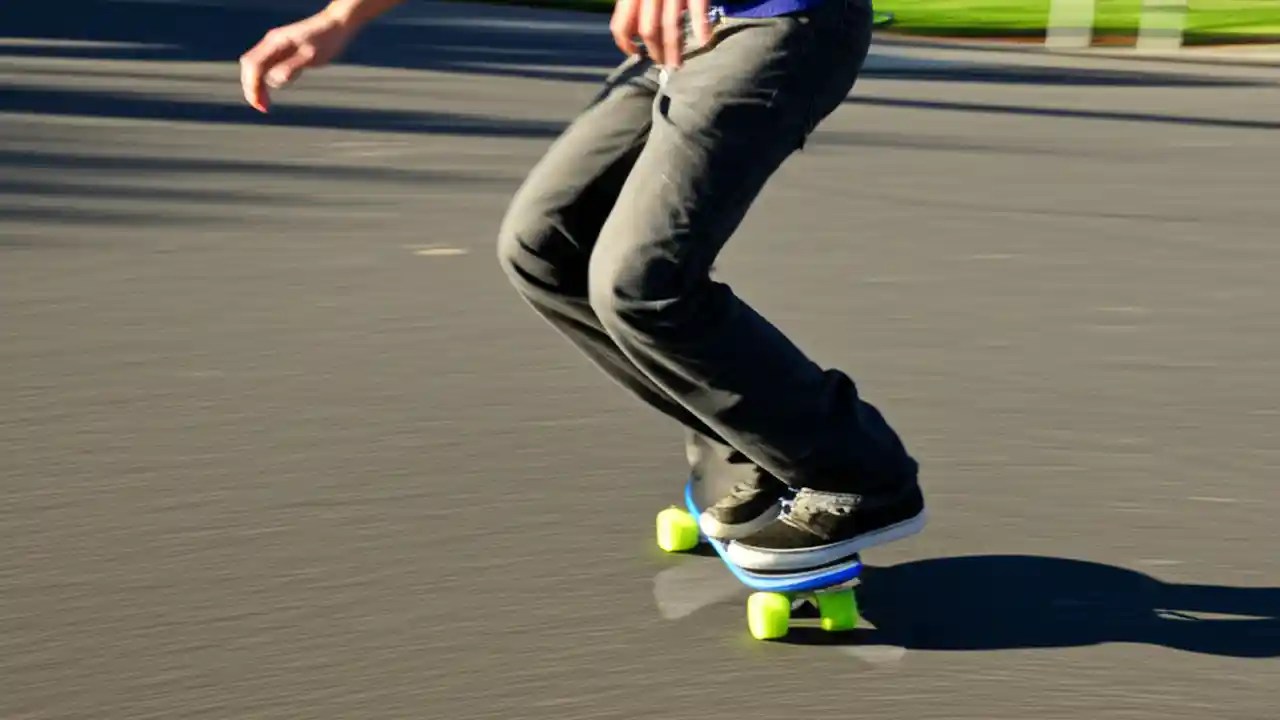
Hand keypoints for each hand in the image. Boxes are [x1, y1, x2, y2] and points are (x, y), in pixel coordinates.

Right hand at [239, 9, 357, 112]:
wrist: (337, 24)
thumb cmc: (327, 40)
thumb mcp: (311, 56)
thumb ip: (292, 67)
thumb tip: (275, 80)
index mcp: (275, 43)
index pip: (253, 66)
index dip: (252, 87)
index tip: (261, 106)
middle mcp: (271, 43)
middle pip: (250, 67)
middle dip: (252, 88)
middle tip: (263, 108)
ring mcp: (275, 46)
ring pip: (258, 68)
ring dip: (260, 85)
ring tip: (268, 102)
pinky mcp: (282, 51)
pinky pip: (267, 66)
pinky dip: (267, 79)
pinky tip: (278, 86)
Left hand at [610, 0, 710, 67]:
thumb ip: (634, 3)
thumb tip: (632, 29)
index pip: (620, 26)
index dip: (626, 45)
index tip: (636, 54)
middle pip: (648, 31)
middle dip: (655, 52)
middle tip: (663, 63)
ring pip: (670, 27)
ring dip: (674, 50)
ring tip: (677, 65)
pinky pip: (697, 9)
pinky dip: (700, 27)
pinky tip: (704, 41)